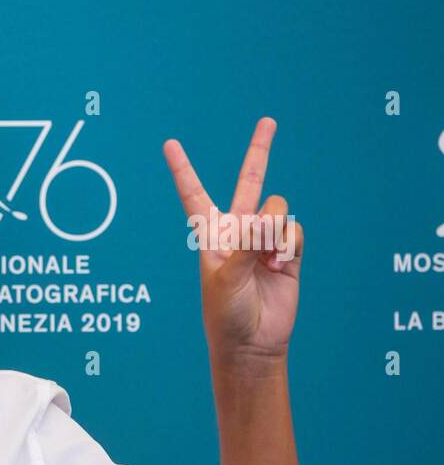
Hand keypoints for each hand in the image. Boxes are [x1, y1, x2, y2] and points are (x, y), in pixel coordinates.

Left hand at [163, 117, 304, 366]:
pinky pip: (295, 231)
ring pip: (278, 210)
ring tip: (266, 263)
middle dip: (260, 151)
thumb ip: (248, 245)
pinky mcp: (288, 252)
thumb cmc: (227, 313)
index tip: (169, 144)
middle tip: (268, 121)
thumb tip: (272, 219)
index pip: (194, 195)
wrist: (252, 342)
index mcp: (210, 235)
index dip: (183, 169)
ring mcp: (264, 240)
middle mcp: (238, 231)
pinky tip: (280, 268)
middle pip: (249, 182)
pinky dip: (289, 248)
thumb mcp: (227, 278)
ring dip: (274, 234)